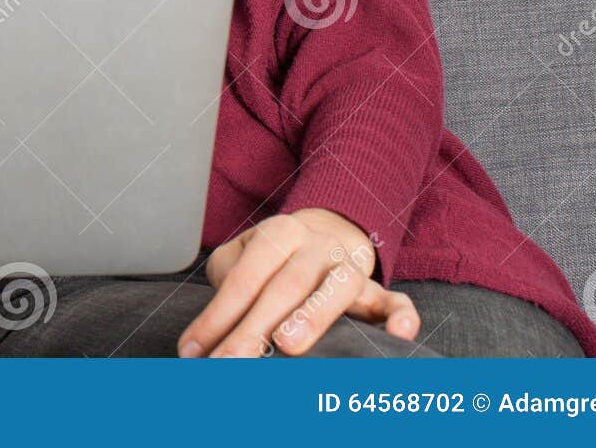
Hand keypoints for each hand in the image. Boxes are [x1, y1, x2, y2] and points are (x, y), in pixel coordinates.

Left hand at [177, 208, 420, 356]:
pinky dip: (401, 316)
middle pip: (285, 286)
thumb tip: (203, 338)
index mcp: (278, 233)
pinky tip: (399, 335)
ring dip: (313, 315)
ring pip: (338, 287)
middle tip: (231, 361)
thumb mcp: (241, 256)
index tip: (194, 352)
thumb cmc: (272, 259)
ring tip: (287, 345)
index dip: (217, 317)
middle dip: (253, 328)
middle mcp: (316, 246)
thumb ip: (226, 283)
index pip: (244, 279)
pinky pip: (395, 300)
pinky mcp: (377, 289)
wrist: (325, 235)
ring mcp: (350, 266)